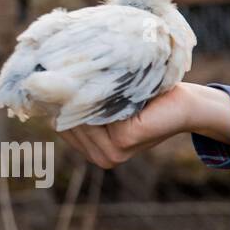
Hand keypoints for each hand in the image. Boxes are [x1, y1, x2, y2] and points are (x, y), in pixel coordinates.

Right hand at [53, 82, 226, 169]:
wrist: (186, 104)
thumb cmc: (150, 99)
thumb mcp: (113, 103)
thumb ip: (86, 104)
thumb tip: (43, 85)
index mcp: (95, 152)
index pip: (61, 125)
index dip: (59, 101)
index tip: (52, 77)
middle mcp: (101, 157)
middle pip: (68, 122)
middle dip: (70, 97)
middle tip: (71, 72)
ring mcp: (112, 153)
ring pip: (81, 118)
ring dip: (85, 95)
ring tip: (94, 74)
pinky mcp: (124, 140)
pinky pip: (99, 113)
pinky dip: (101, 96)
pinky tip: (108, 82)